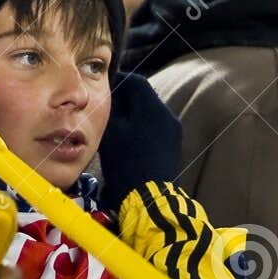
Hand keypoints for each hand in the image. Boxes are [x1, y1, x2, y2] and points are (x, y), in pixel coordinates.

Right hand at [96, 72, 180, 210]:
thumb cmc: (125, 162)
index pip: (137, 81)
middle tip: (105, 107)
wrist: (147, 198)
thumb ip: (110, 108)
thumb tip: (108, 95)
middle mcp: (168, 116)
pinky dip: (141, 127)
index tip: (104, 87)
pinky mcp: (173, 146)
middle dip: (125, 99)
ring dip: (133, 114)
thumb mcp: (111, 132)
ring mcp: (173, 132)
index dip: (119, 81)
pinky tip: (127, 139)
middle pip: (144, 97)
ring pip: (149, 113)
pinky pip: (155, 127)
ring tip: (114, 124)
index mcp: (153, 108)